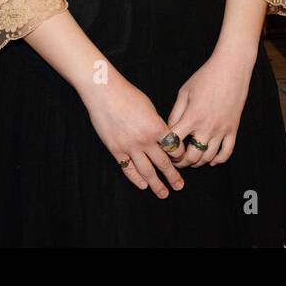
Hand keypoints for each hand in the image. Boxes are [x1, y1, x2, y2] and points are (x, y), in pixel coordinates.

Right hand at [80, 77, 185, 199]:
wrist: (104, 92)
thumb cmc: (128, 95)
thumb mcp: (150, 107)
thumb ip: (157, 124)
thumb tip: (162, 137)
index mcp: (157, 127)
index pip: (174, 148)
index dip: (180, 155)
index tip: (181, 160)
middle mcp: (145, 140)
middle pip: (163, 163)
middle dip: (173, 176)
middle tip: (179, 186)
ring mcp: (130, 147)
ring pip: (147, 171)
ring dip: (156, 184)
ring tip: (163, 193)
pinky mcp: (116, 150)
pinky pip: (128, 169)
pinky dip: (136, 179)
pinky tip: (143, 185)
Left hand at [165, 51, 253, 167]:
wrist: (231, 69)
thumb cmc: (205, 77)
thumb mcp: (184, 92)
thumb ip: (175, 113)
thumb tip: (169, 130)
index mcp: (192, 117)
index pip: (174, 142)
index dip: (166, 149)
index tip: (163, 149)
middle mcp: (207, 127)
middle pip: (191, 156)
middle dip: (181, 161)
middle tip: (175, 160)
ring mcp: (222, 130)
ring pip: (208, 157)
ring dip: (198, 162)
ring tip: (190, 160)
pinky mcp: (233, 129)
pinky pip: (227, 152)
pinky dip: (218, 160)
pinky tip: (211, 160)